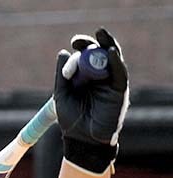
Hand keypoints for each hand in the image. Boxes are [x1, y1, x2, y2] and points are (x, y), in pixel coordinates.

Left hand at [53, 28, 129, 173]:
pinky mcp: (119, 89)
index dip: (81, 48)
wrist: (83, 139)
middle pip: (99, 54)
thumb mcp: (62, 94)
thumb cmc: (71, 119)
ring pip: (111, 59)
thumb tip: (63, 52)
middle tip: (81, 39)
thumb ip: (62, 75)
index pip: (85, 57)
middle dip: (92, 44)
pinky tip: (110, 52)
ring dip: (106, 45)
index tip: (73, 42)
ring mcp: (110, 82)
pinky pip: (120, 72)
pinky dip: (116, 61)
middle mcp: (99, 78)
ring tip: (100, 34)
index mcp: (85, 78)